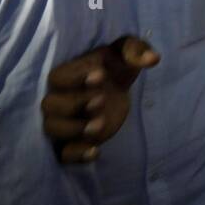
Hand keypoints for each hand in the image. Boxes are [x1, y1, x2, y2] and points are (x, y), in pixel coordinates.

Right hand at [42, 36, 158, 162]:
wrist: (116, 89)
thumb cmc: (115, 67)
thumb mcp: (126, 53)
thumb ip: (135, 50)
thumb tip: (153, 58)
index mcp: (68, 75)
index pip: (58, 77)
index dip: (75, 78)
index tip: (100, 76)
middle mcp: (60, 99)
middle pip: (51, 105)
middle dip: (75, 104)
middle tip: (101, 100)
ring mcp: (64, 122)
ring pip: (53, 129)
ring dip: (74, 128)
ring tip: (100, 124)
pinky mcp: (72, 141)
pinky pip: (63, 154)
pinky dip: (75, 155)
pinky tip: (95, 152)